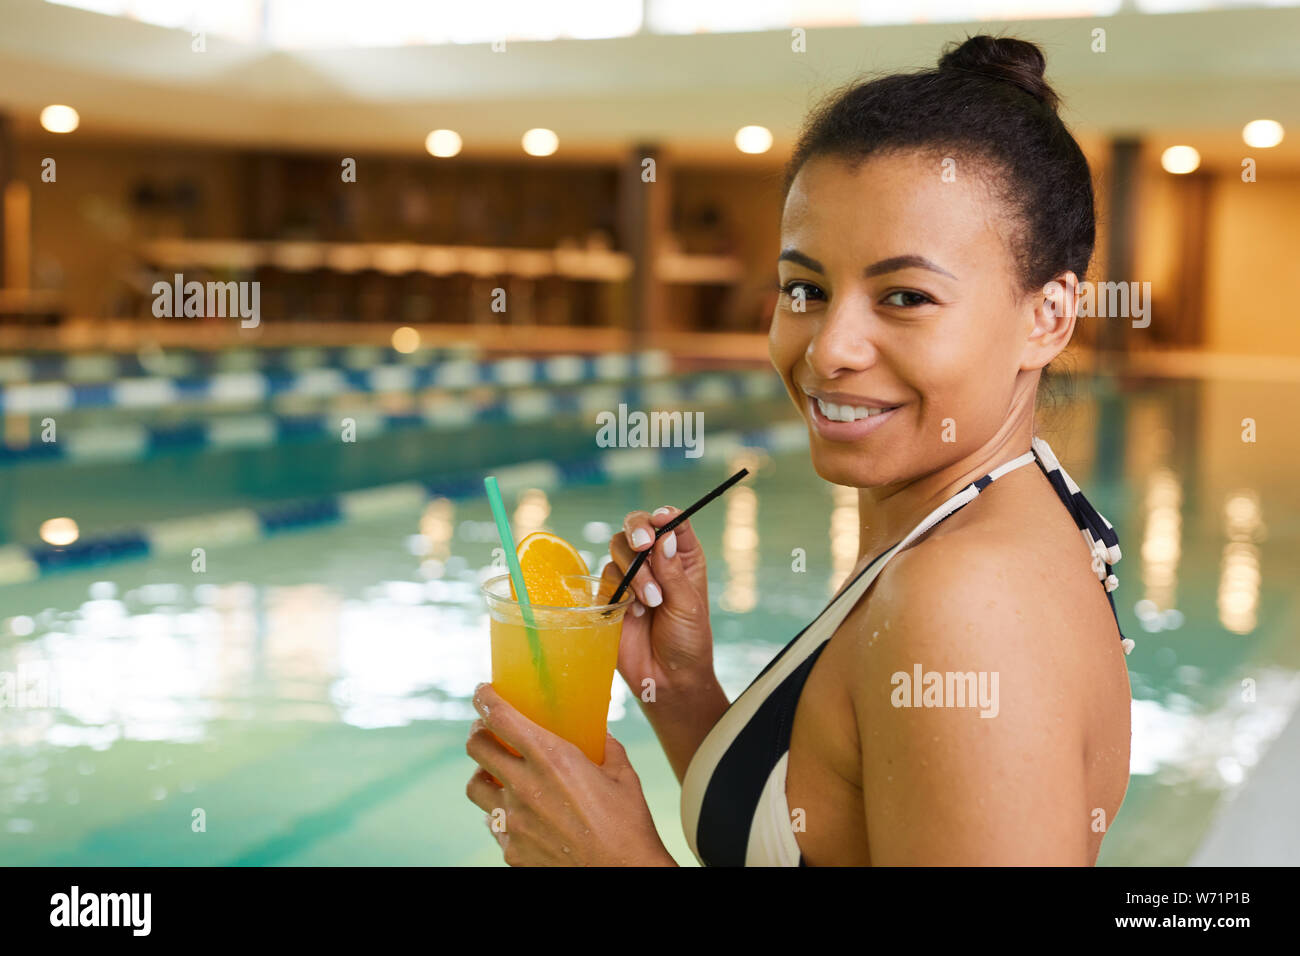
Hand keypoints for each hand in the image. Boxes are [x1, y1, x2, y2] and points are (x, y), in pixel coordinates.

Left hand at [464, 682, 675, 866]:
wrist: (623, 875)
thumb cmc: (629, 825)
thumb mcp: (622, 774)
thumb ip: (605, 747)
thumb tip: (598, 732)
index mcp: (552, 759)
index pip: (500, 717)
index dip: (485, 699)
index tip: (482, 692)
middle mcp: (525, 786)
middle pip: (476, 747)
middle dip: (478, 732)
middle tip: (488, 730)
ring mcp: (514, 821)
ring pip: (475, 786)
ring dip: (483, 774)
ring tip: (496, 773)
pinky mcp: (512, 850)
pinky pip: (493, 824)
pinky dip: (501, 814)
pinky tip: (519, 813)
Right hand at [603, 505, 713, 694]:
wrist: (667, 679)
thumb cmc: (688, 642)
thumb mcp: (688, 605)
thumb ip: (673, 571)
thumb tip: (664, 536)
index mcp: (682, 558)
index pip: (672, 523)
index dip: (664, 516)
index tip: (662, 519)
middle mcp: (656, 562)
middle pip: (637, 527)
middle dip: (638, 530)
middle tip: (645, 545)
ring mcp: (632, 577)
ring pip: (619, 550)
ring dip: (636, 572)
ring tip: (653, 602)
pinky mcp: (611, 595)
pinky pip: (606, 576)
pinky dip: (619, 591)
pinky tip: (636, 613)